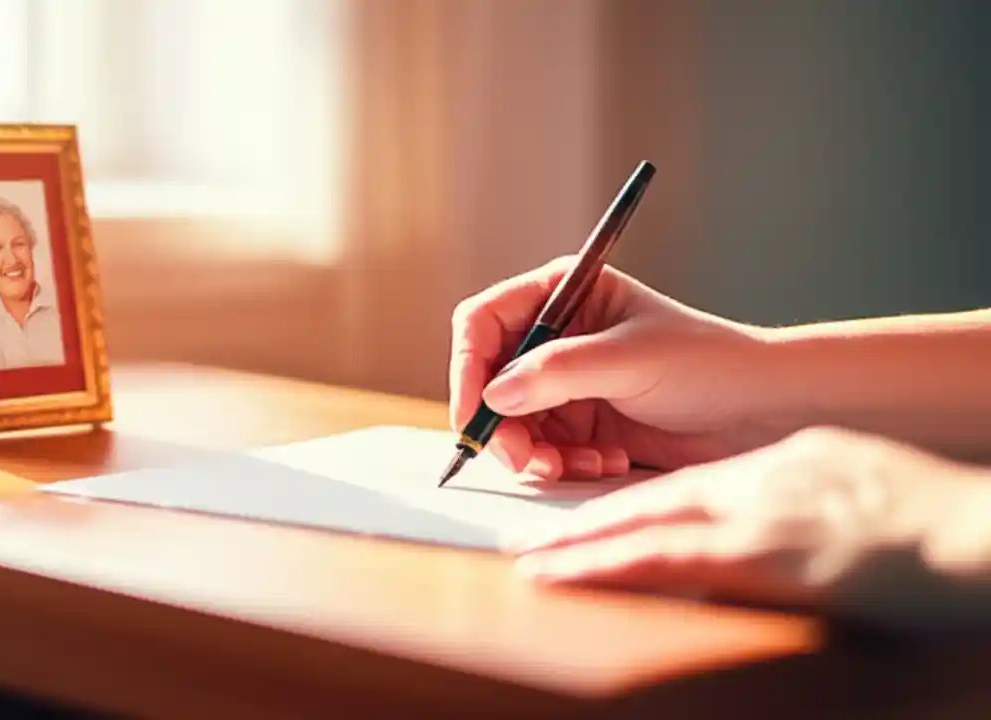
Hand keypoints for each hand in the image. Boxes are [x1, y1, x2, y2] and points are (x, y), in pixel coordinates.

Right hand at [449, 255, 784, 476]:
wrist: (764, 412)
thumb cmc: (711, 364)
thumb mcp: (629, 361)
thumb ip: (557, 373)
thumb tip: (493, 394)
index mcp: (563, 294)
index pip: (483, 323)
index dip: (469, 367)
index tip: (475, 413)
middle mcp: (556, 335)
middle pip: (489, 380)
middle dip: (502, 424)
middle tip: (524, 459)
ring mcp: (566, 382)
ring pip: (511, 422)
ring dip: (535, 451)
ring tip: (576, 465)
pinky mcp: (581, 422)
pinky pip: (542, 448)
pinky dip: (562, 464)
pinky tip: (605, 462)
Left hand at [506, 427, 990, 628]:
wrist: (967, 532)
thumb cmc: (926, 518)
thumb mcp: (852, 490)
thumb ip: (796, 499)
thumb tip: (761, 522)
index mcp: (777, 471)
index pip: (684, 488)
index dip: (631, 505)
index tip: (590, 519)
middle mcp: (751, 488)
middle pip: (649, 500)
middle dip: (585, 522)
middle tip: (529, 538)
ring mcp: (751, 520)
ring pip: (642, 525)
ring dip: (579, 545)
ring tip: (529, 559)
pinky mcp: (757, 556)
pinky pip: (661, 559)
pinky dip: (604, 562)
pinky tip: (563, 571)